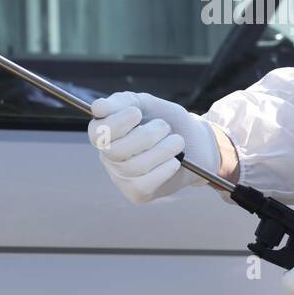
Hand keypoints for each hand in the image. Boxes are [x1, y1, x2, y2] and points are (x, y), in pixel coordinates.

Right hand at [87, 92, 220, 203]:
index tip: (136, 113)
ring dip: (162, 150)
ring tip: (177, 141)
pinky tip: (174, 161)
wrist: (197, 144)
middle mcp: (109, 156)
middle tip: (164, 126)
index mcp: (106, 133)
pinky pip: (145, 183)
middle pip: (116, 150)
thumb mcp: (147, 104)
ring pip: (134, 166)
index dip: (116, 122)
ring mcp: (121, 176)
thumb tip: (97, 107)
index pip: (96, 133)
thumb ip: (123, 102)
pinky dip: (164, 169)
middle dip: (146, 135)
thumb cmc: (168, 121)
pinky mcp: (137, 192)